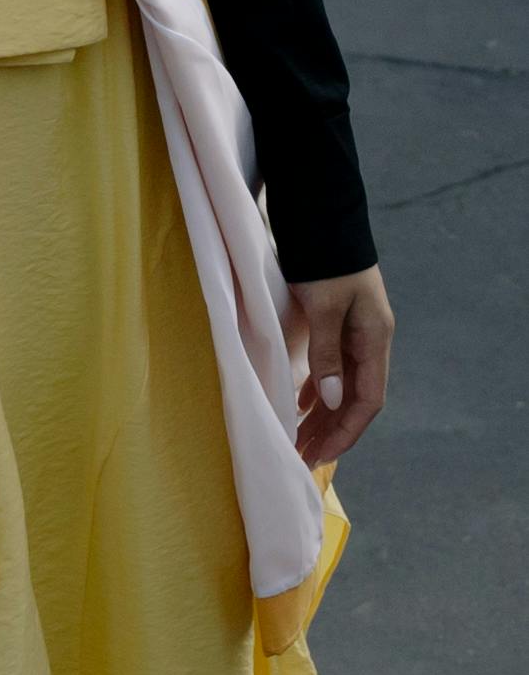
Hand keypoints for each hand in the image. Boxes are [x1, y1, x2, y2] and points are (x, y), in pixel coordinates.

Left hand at [287, 264, 393, 467]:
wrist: (321, 218)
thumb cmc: (323, 261)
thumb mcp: (323, 307)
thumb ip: (327, 354)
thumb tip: (328, 401)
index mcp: (375, 339)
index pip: (368, 401)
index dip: (346, 432)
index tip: (320, 455)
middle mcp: (370, 341)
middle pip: (355, 399)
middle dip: (332, 430)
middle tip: (302, 456)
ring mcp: (355, 333)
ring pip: (343, 386)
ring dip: (323, 414)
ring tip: (299, 439)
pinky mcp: (338, 324)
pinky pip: (332, 368)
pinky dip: (317, 389)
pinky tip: (300, 403)